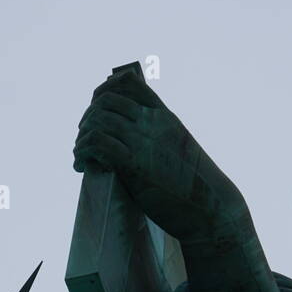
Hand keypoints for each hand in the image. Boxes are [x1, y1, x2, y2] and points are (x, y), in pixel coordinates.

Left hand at [72, 68, 247, 245]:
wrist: (211, 207)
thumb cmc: (197, 186)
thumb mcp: (181, 149)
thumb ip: (160, 139)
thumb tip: (136, 145)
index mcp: (164, 116)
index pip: (129, 83)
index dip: (104, 90)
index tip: (95, 109)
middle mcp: (152, 123)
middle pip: (105, 101)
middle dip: (87, 118)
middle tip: (84, 139)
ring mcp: (143, 141)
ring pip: (97, 121)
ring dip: (81, 138)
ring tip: (80, 155)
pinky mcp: (133, 164)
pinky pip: (97, 144)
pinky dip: (82, 152)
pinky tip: (81, 166)